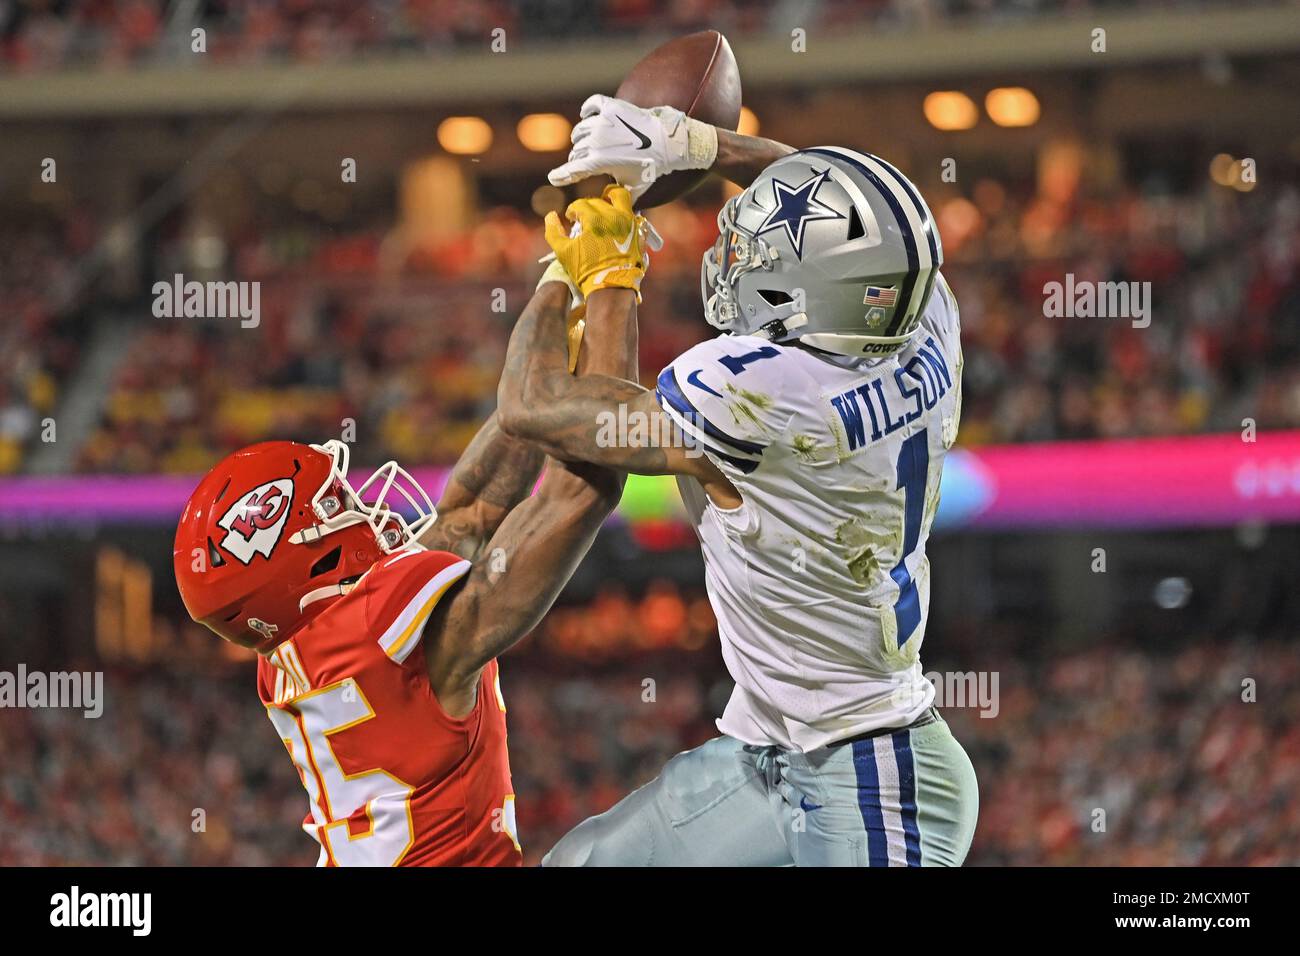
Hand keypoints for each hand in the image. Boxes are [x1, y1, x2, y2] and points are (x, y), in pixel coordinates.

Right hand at [543, 184, 661, 299]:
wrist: (612, 288)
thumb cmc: (587, 272)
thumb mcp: (564, 253)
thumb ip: (553, 232)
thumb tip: (550, 216)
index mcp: (594, 220)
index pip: (580, 204)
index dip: (573, 210)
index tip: (571, 218)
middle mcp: (613, 217)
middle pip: (598, 201)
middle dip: (588, 206)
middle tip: (584, 218)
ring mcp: (629, 223)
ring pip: (621, 197)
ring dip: (610, 197)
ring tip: (605, 205)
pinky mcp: (639, 232)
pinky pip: (633, 214)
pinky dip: (625, 213)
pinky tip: (618, 221)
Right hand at [548, 95, 717, 201]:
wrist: (669, 143)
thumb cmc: (652, 168)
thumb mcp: (634, 188)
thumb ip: (618, 199)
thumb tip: (611, 212)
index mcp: (598, 162)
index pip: (572, 169)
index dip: (561, 176)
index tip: (554, 178)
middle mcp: (595, 141)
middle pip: (577, 150)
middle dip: (579, 158)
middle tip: (587, 162)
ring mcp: (603, 122)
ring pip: (581, 130)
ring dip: (582, 138)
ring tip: (589, 141)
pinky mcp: (612, 107)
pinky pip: (592, 104)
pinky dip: (588, 110)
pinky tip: (587, 114)